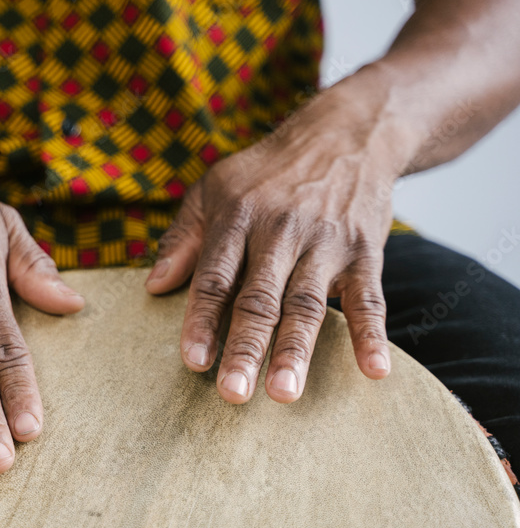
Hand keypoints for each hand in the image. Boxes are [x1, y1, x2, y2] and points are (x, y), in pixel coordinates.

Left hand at [145, 88, 400, 403]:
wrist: (346, 133)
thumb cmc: (266, 172)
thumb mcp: (214, 188)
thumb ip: (182, 237)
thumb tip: (152, 286)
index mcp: (237, 218)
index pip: (214, 277)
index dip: (201, 319)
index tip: (192, 361)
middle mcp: (280, 232)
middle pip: (259, 298)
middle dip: (245, 347)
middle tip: (232, 393)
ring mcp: (325, 244)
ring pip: (307, 304)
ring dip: (296, 350)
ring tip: (284, 394)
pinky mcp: (365, 252)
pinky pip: (369, 298)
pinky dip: (373, 335)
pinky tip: (374, 371)